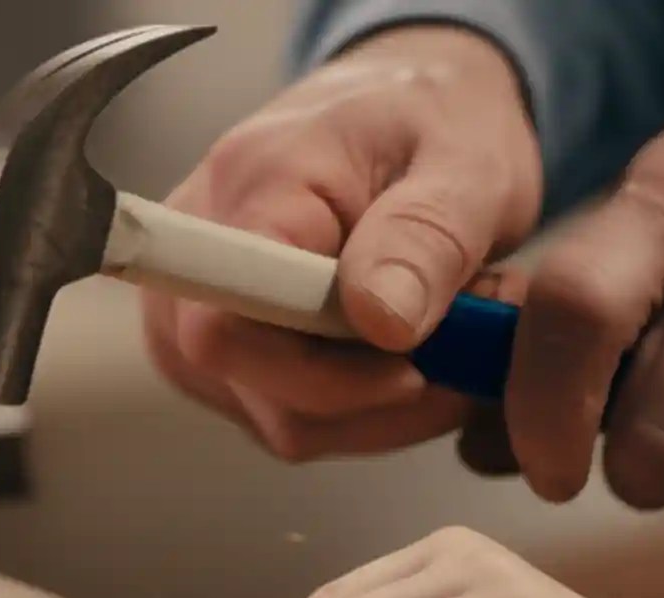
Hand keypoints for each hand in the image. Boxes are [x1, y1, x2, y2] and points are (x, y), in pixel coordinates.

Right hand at [141, 25, 540, 460]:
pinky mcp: (224, 348)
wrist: (406, 109)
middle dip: (380, 395)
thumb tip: (381, 323)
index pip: (227, 331)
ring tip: (446, 329)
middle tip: (468, 334)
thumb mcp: (465, 162)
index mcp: (250, 191)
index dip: (324, 379)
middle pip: (261, 393)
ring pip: (283, 421)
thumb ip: (425, 235)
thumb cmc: (435, 122)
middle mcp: (195, 258)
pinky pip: (292, 416)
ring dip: (384, 403)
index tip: (418, 363)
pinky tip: (408, 346)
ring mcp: (197, 310)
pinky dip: (366, 403)